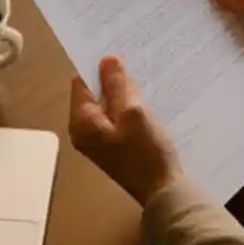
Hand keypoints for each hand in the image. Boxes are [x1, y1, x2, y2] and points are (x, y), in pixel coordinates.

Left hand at [69, 57, 181, 205]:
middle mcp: (83, 132)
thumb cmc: (146, 151)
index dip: (97, 67)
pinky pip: (115, 118)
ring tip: (142, 80)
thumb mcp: (133, 112)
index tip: (119, 53)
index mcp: (81, 123)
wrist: (162, 190)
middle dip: (111, 80)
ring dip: (121, 94)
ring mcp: (98, 140)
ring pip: (106, 106)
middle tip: (133, 63)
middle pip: (93, 95)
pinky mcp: (113, 145)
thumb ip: (117, 85)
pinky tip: (144, 101)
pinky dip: (126, 108)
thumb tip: (106, 59)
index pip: (81, 83)